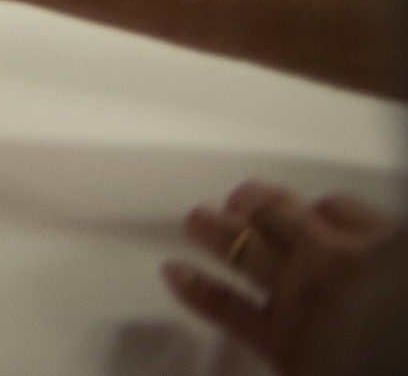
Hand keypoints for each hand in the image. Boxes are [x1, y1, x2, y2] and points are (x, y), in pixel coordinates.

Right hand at [165, 181, 402, 375]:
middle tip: (199, 217)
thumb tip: (284, 347)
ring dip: (258, 204)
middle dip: (216, 230)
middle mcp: (304, 290)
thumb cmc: (374, 362)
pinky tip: (323, 203)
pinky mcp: (382, 236)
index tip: (172, 271)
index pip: (226, 309)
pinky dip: (327, 206)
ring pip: (282, 216)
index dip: (198, 291)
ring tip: (244, 196)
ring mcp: (340, 257)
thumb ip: (295, 355)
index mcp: (291, 342)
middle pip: (243, 249)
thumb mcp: (313, 368)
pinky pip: (343, 207)